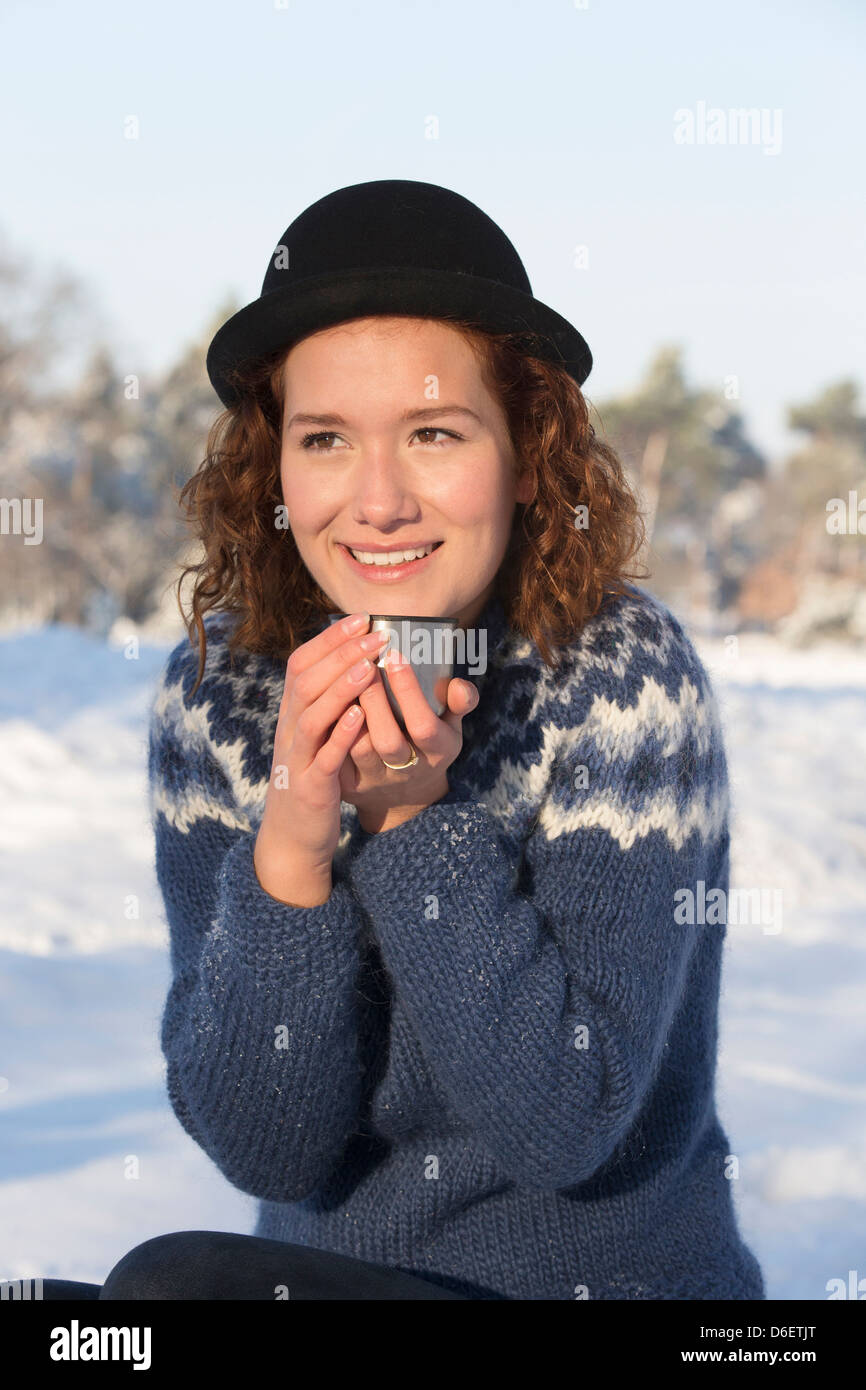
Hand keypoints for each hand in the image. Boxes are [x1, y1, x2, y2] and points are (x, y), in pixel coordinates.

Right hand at [254, 614, 391, 888]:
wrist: (291, 837)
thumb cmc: (311, 780)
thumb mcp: (314, 738)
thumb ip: (325, 703)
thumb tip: (349, 662)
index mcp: (291, 715)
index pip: (301, 664)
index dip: (329, 639)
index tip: (360, 618)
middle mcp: (288, 731)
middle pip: (307, 682)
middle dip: (342, 654)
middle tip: (376, 633)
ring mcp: (296, 759)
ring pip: (312, 715)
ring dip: (341, 688)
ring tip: (370, 666)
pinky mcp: (310, 787)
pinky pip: (324, 757)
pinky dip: (341, 735)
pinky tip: (362, 717)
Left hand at [339, 648, 478, 832]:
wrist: (402, 793)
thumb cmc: (426, 743)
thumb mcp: (450, 726)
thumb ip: (460, 703)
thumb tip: (459, 684)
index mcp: (438, 752)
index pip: (424, 725)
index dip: (409, 692)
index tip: (395, 656)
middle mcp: (407, 770)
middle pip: (388, 741)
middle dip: (374, 700)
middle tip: (362, 664)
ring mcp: (376, 779)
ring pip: (358, 749)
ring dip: (348, 714)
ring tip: (342, 679)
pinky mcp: (349, 785)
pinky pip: (335, 758)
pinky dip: (329, 729)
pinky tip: (326, 700)